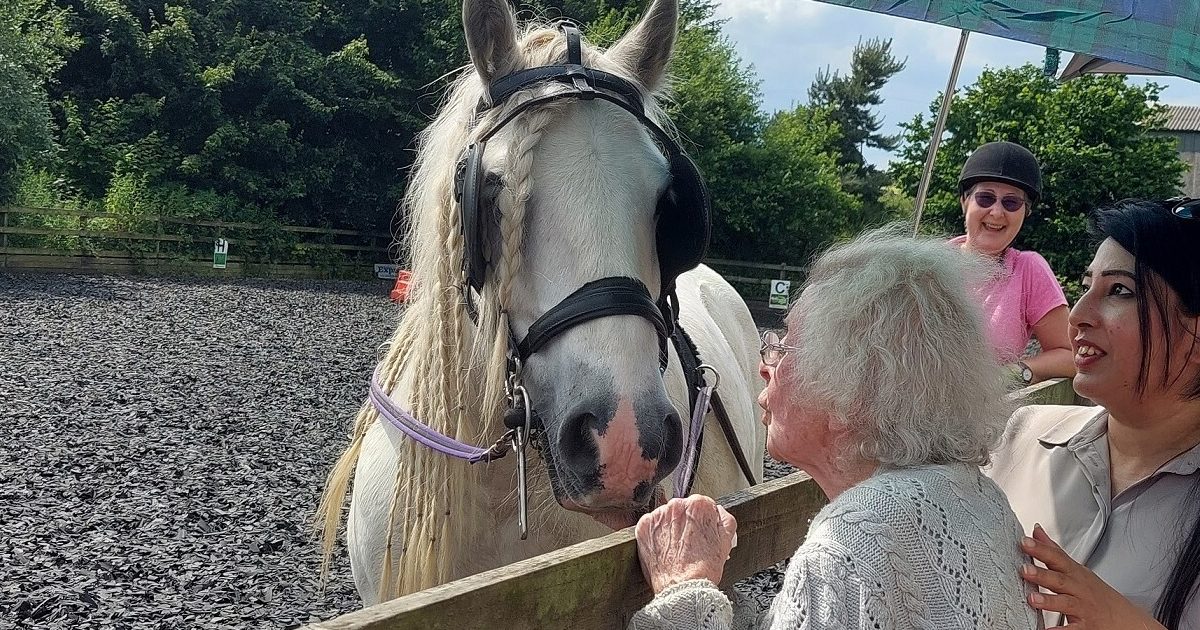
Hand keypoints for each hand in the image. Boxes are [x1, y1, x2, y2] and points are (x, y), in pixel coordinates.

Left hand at [634, 494, 736, 593]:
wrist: (682, 587)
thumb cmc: (703, 568)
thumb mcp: (726, 541)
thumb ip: (724, 518)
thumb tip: (717, 511)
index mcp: (699, 505)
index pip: (701, 505)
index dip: (703, 521)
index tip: (700, 532)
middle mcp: (677, 505)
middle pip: (683, 509)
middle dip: (686, 522)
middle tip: (689, 542)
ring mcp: (658, 516)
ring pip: (666, 516)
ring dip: (670, 527)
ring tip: (676, 548)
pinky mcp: (643, 527)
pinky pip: (651, 526)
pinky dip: (655, 535)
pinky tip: (664, 548)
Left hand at [1020, 523, 1163, 628]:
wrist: (1127, 619)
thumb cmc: (1095, 593)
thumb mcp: (1076, 568)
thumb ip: (1054, 550)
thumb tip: (1036, 530)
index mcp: (1074, 573)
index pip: (1057, 558)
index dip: (1041, 550)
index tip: (1024, 542)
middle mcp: (1079, 589)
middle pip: (1060, 579)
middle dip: (1042, 574)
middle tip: (1024, 569)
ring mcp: (1083, 608)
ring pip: (1066, 603)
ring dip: (1049, 601)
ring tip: (1032, 599)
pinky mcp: (1086, 627)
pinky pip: (1072, 629)